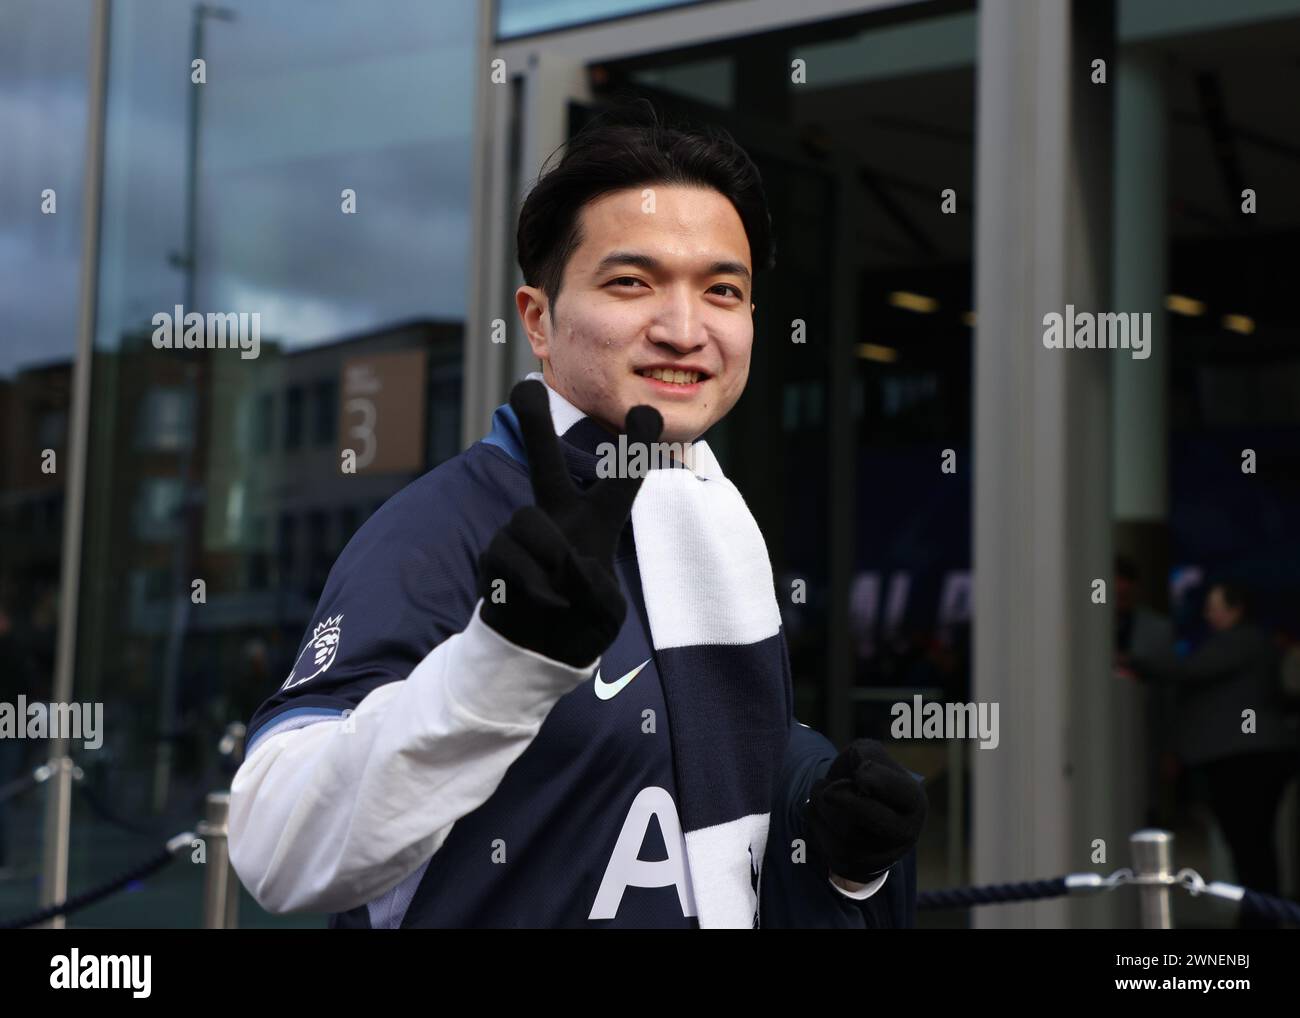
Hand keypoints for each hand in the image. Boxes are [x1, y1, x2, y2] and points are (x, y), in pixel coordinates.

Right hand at [477, 379, 661, 667]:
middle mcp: (556, 518)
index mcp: (596, 523)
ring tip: (561, 592)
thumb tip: (565, 562)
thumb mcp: (607, 613)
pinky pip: (508, 557)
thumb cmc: (583, 622)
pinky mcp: (493, 557)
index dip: (635, 448)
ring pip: (528, 524)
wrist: (539, 652)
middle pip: (544, 465)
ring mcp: (519, 535)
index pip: (619, 481)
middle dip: (534, 425)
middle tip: (523, 386)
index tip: (646, 410)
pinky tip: (544, 605)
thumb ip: (595, 589)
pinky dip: (533, 585)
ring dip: (548, 558)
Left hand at [803, 739, 927, 882]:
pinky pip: (826, 842)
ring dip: (822, 803)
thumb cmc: (867, 780)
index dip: (877, 780)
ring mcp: (878, 855)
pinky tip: (818, 808)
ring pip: (844, 833)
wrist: (857, 814)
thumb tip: (860, 770)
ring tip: (823, 790)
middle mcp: (903, 833)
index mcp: (913, 803)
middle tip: (829, 790)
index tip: (860, 772)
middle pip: (873, 820)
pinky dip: (815, 818)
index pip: (901, 793)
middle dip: (846, 801)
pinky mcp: (851, 865)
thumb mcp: (871, 758)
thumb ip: (867, 755)